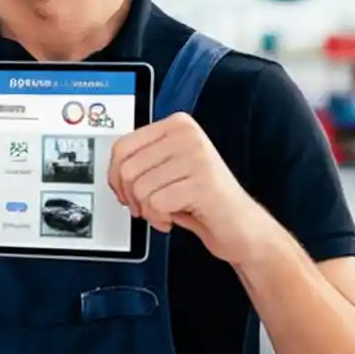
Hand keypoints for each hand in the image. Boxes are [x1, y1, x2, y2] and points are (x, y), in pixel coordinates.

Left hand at [108, 112, 273, 265]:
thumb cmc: (203, 199)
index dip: (115, 175)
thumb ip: (143, 160)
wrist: (242, 227)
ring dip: (146, 210)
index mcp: (178, 125)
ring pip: (141, 187)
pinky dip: (158, 219)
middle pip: (128, 168)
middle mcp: (187, 135)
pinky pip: (157, 203)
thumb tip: (112, 170)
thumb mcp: (169, 170)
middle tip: (144, 207)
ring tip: (163, 213)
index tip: (123, 190)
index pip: (123, 146)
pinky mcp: (202, 184)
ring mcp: (197, 158)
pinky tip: (172, 219)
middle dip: (130, 196)